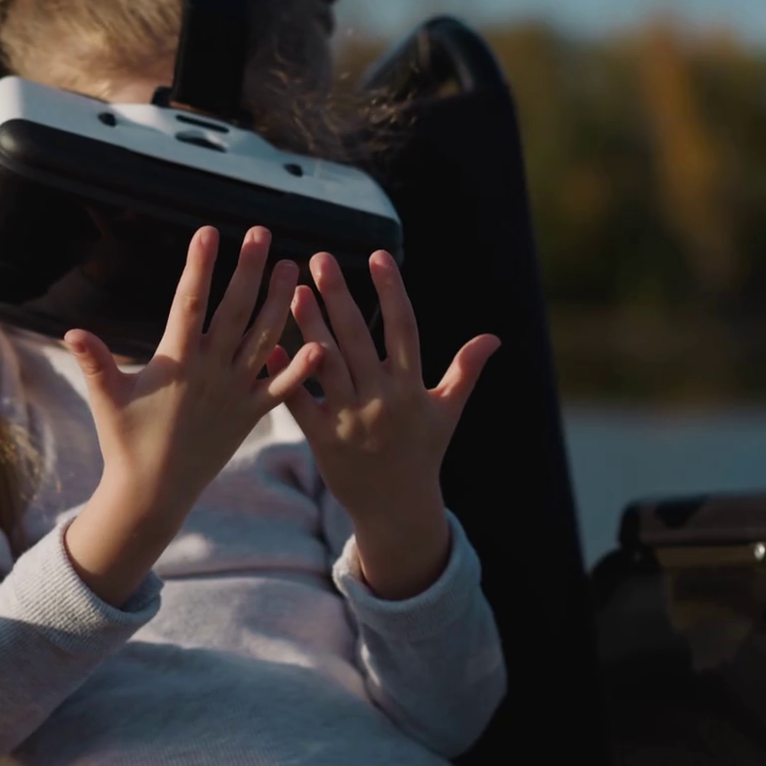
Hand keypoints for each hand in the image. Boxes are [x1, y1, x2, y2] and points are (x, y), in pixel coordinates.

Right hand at [63, 226, 320, 602]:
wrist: (153, 493)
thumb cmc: (125, 441)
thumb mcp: (107, 398)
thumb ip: (94, 362)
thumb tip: (71, 331)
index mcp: (176, 361)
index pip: (189, 303)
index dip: (200, 267)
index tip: (209, 233)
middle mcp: (211, 372)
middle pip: (235, 311)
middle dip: (248, 270)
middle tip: (262, 233)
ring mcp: (235, 393)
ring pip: (264, 340)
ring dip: (279, 303)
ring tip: (291, 267)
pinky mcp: (251, 416)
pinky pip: (281, 389)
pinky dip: (301, 368)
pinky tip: (322, 343)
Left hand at [284, 250, 498, 598]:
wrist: (397, 510)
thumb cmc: (423, 454)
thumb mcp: (447, 413)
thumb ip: (465, 371)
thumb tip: (494, 337)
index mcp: (412, 388)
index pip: (403, 329)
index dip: (392, 291)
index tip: (378, 256)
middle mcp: (382, 400)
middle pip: (359, 339)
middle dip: (340, 297)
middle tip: (320, 260)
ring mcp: (352, 421)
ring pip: (328, 365)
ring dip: (311, 327)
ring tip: (293, 290)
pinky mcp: (325, 441)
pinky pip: (302, 404)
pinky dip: (287, 378)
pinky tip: (270, 349)